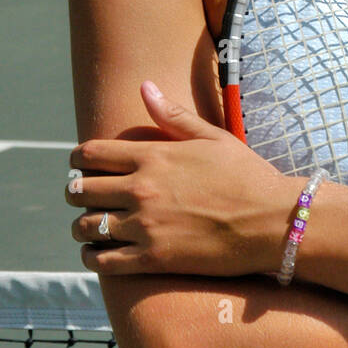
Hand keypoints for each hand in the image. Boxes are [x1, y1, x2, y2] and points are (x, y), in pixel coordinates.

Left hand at [67, 81, 301, 276]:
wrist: (272, 222)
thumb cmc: (247, 176)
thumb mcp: (212, 137)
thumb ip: (173, 115)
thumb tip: (144, 86)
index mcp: (153, 156)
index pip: (90, 154)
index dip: (77, 159)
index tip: (80, 165)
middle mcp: (141, 189)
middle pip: (80, 190)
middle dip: (75, 191)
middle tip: (83, 196)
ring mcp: (145, 226)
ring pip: (85, 226)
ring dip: (81, 226)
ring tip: (89, 226)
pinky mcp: (153, 260)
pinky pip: (102, 261)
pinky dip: (92, 257)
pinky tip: (97, 253)